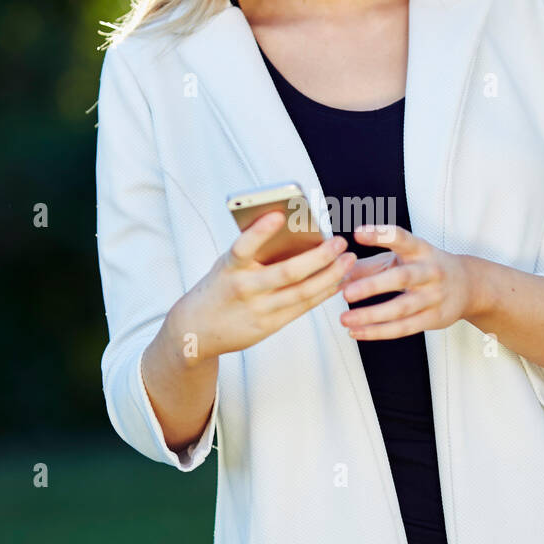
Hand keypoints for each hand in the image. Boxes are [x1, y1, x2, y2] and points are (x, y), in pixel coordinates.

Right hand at [172, 211, 356, 359]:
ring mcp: (258, 310)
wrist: (196, 329)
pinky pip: (302, 307)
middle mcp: (244, 288)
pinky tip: (337, 281)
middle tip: (340, 242)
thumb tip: (294, 232)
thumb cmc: (219, 286)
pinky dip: (322, 293)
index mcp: (229, 267)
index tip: (279, 214)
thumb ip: (254, 252)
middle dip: (320, 257)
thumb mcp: (226, 265)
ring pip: (302, 292)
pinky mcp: (268, 326)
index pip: (243, 246)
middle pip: (288, 273)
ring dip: (330, 276)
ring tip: (348, 260)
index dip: (260, 231)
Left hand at [339, 223, 475, 339]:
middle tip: (346, 292)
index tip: (358, 233)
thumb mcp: (402, 258)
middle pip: (402, 278)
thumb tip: (337, 270)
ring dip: (371, 315)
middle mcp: (429, 271)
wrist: (469, 285)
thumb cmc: (426, 267)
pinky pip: (404, 328)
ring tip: (344, 319)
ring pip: (401, 308)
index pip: (402, 238)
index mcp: (421, 250)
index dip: (381, 235)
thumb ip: (369, 264)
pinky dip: (379, 331)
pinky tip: (357, 332)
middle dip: (373, 286)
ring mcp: (434, 296)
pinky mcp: (434, 318)